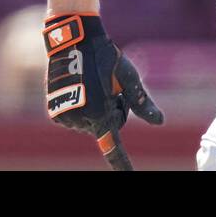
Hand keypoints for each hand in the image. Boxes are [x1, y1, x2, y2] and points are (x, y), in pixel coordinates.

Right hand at [44, 13, 163, 169]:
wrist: (73, 40)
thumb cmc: (105, 57)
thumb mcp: (128, 78)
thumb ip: (143, 103)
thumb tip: (161, 122)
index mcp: (101, 114)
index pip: (113, 146)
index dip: (122, 164)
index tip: (130, 176)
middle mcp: (81, 120)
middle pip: (107, 127)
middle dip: (113, 110)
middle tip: (108, 86)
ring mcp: (66, 118)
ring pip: (91, 122)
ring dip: (96, 107)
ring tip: (92, 83)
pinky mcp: (54, 113)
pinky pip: (76, 118)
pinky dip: (81, 107)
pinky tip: (80, 86)